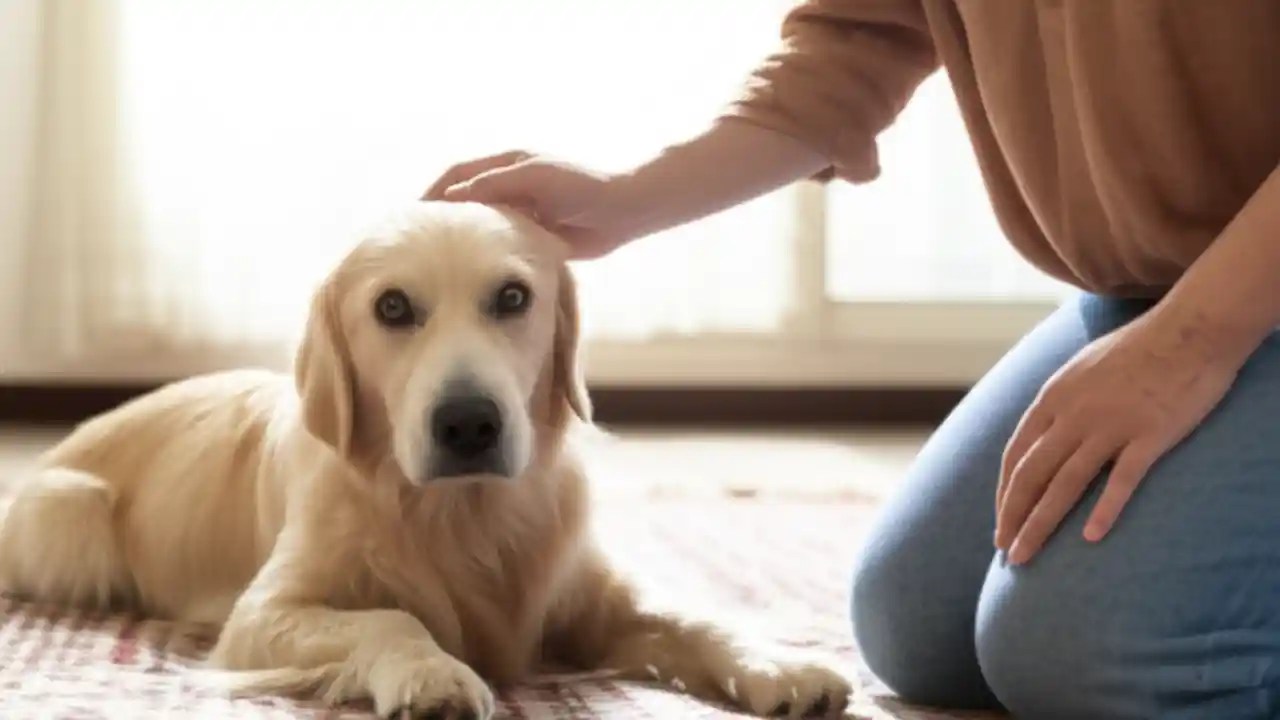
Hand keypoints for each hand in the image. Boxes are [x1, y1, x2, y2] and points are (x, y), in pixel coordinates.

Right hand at [423, 150, 633, 258]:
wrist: (627, 212)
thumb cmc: (583, 186)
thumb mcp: (535, 177)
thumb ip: (495, 184)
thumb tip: (453, 197)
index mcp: (508, 165)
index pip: (458, 175)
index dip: (434, 192)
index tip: (413, 214)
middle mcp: (512, 187)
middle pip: (466, 201)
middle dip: (443, 218)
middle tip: (419, 243)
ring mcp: (524, 213)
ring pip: (483, 226)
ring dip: (464, 241)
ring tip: (440, 262)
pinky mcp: (537, 236)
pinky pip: (504, 246)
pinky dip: (489, 256)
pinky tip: (477, 273)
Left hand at [994, 307, 1244, 564]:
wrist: (1191, 328)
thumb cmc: (1139, 347)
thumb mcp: (1081, 367)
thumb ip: (1060, 401)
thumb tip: (1044, 429)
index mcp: (1053, 397)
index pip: (1016, 455)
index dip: (1005, 493)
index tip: (1001, 521)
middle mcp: (1073, 414)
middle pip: (1031, 476)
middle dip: (1012, 517)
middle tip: (1005, 552)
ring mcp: (1110, 425)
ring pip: (1064, 484)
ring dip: (1040, 524)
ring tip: (1025, 555)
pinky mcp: (1149, 435)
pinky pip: (1121, 480)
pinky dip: (1104, 510)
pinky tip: (1091, 538)